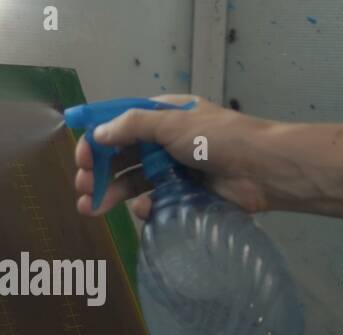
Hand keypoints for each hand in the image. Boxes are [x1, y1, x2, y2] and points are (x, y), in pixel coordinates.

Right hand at [73, 95, 282, 218]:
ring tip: (91, 209)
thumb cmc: (218, 139)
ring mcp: (174, 169)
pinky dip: (144, 207)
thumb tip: (98, 134)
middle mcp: (165, 141)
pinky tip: (141, 211)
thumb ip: (132, 126)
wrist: (262, 170)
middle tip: (82, 188)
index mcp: (162, 116)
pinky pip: (154, 201)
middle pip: (122, 156)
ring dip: (111, 193)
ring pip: (133, 181)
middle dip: (98, 172)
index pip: (119, 125)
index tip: (80, 158)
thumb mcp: (171, 123)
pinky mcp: (183, 195)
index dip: (97, 141)